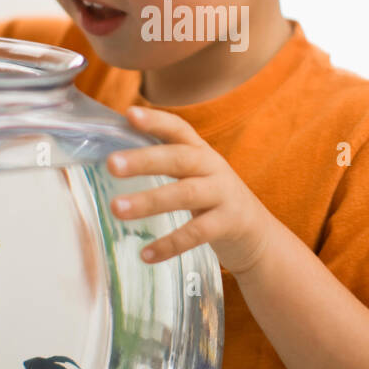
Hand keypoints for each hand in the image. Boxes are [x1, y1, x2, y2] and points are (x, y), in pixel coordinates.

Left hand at [107, 106, 280, 275]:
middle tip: (111, 164)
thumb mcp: (195, 174)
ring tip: (116, 208)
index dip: (156, 120)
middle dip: (144, 160)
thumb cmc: (212, 199)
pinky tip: (145, 255)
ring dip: (149, 201)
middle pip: (179, 158)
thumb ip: (165, 162)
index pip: (178, 129)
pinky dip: (170, 244)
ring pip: (185, 194)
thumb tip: (114, 157)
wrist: (256, 234)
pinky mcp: (228, 224)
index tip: (129, 114)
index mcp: (200, 151)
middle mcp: (213, 167)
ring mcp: (223, 195)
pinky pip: (197, 233)